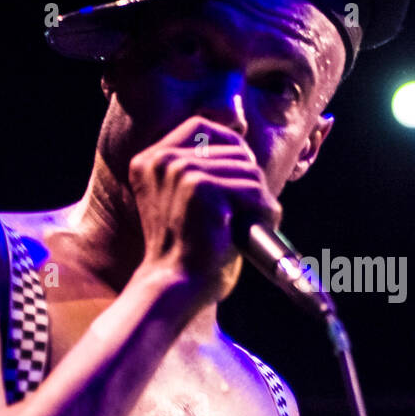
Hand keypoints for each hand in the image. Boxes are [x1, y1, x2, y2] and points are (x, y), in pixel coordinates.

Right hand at [128, 116, 281, 304]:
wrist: (174, 288)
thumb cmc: (184, 254)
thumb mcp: (181, 204)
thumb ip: (197, 175)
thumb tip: (244, 155)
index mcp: (149, 161)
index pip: (201, 127)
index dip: (231, 143)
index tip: (245, 168)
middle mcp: (161, 160)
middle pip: (233, 149)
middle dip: (251, 180)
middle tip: (251, 212)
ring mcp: (180, 171)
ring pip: (249, 171)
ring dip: (260, 201)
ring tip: (249, 228)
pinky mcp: (200, 187)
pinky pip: (254, 191)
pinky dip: (265, 213)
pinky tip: (252, 232)